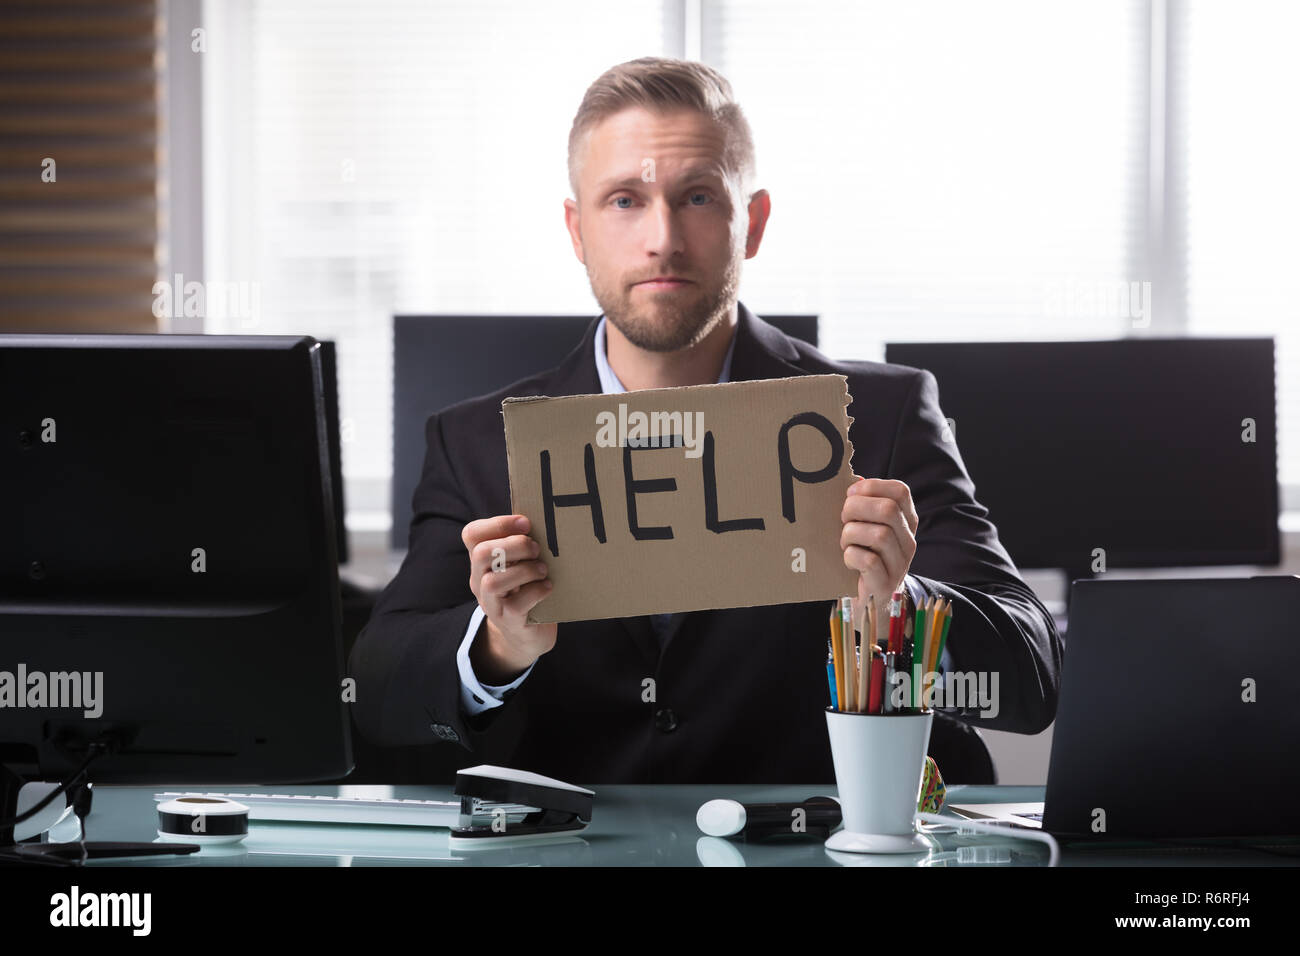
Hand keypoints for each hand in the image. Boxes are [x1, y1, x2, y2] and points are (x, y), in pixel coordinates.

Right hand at [461, 514, 556, 683]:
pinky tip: (547, 587)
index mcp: (482, 561)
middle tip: (537, 549)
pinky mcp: (509, 621)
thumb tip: (545, 518)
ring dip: (524, 570)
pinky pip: (516, 604)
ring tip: (542, 570)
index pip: (472, 534)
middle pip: (481, 554)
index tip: (525, 523)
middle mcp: (480, 580)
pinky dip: (536, 591)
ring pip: (493, 582)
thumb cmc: (529, 588)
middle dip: (514, 545)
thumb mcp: (520, 563)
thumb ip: (522, 544)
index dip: (498, 523)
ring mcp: (492, 603)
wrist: (527, 634)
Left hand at [841, 476, 917, 645]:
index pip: (900, 491)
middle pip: (888, 509)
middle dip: (856, 509)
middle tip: (842, 519)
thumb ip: (861, 505)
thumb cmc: (862, 557)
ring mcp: (900, 563)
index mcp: (906, 522)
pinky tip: (847, 559)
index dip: (872, 487)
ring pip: (879, 534)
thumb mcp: (864, 528)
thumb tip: (853, 479)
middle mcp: (908, 541)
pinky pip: (868, 560)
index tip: (850, 494)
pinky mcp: (885, 583)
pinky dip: (851, 556)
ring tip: (844, 543)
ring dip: (850, 534)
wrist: (870, 603)